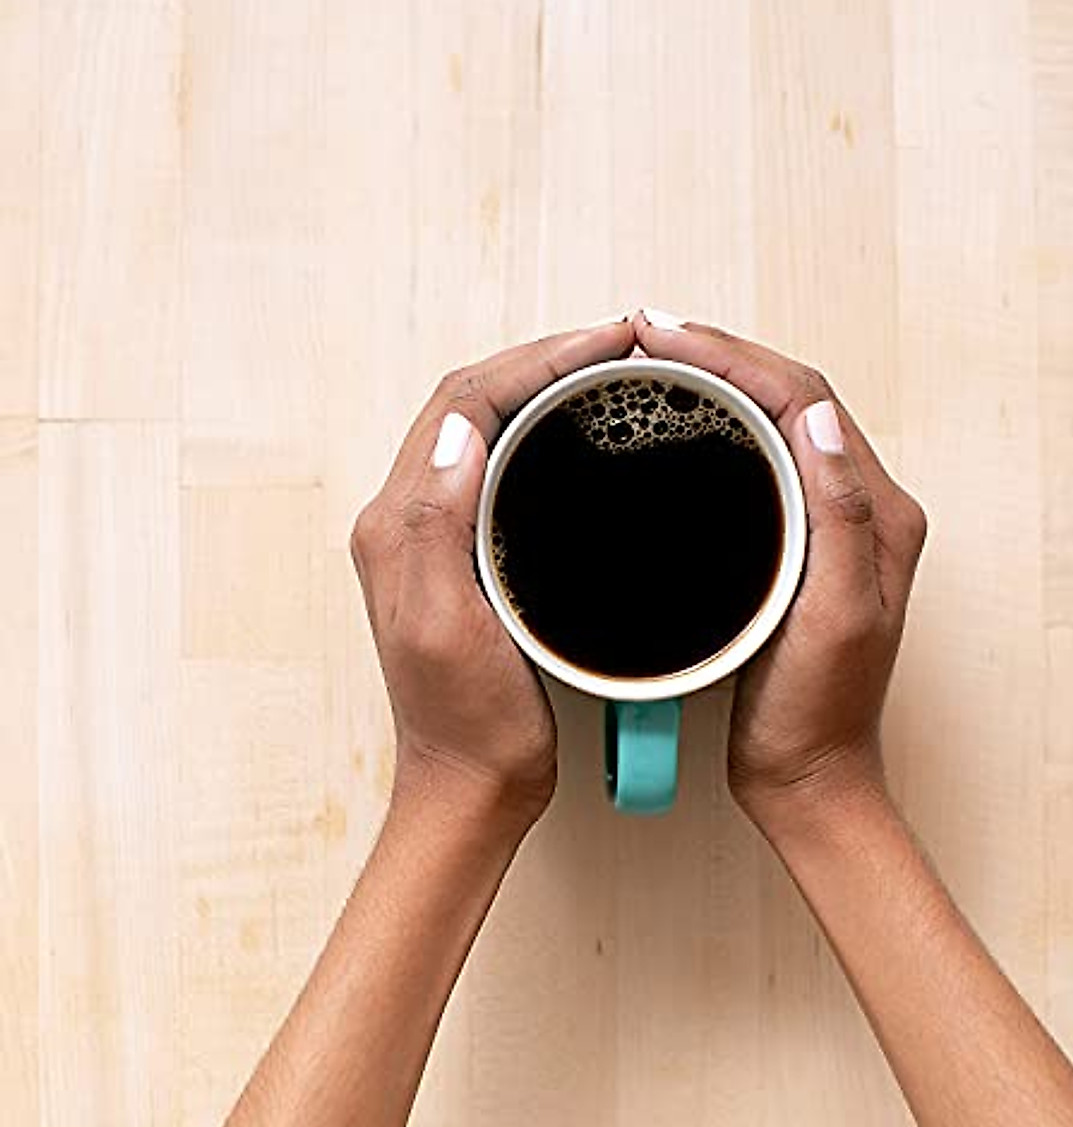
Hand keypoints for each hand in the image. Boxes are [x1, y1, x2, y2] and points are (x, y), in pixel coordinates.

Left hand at [351, 322, 635, 825]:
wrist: (472, 783)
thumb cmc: (468, 722)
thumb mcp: (448, 628)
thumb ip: (435, 527)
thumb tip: (458, 430)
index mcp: (399, 523)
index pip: (463, 402)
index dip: (536, 359)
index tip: (605, 342)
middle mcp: (409, 517)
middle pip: (473, 401)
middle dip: (545, 359)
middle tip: (619, 344)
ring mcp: (436, 535)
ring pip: (488, 427)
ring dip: (544, 389)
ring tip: (609, 371)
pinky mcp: (466, 554)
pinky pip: (501, 466)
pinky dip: (544, 434)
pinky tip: (586, 438)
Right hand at [633, 312, 926, 824]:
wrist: (808, 774)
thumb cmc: (819, 710)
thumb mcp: (837, 616)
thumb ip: (842, 516)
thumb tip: (819, 419)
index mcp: (878, 512)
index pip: (805, 399)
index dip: (735, 356)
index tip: (666, 337)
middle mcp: (858, 506)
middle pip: (788, 396)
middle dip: (720, 353)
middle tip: (649, 334)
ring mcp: (823, 524)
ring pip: (771, 421)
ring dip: (717, 381)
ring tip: (655, 360)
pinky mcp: (792, 545)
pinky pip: (757, 461)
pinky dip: (715, 427)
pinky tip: (674, 426)